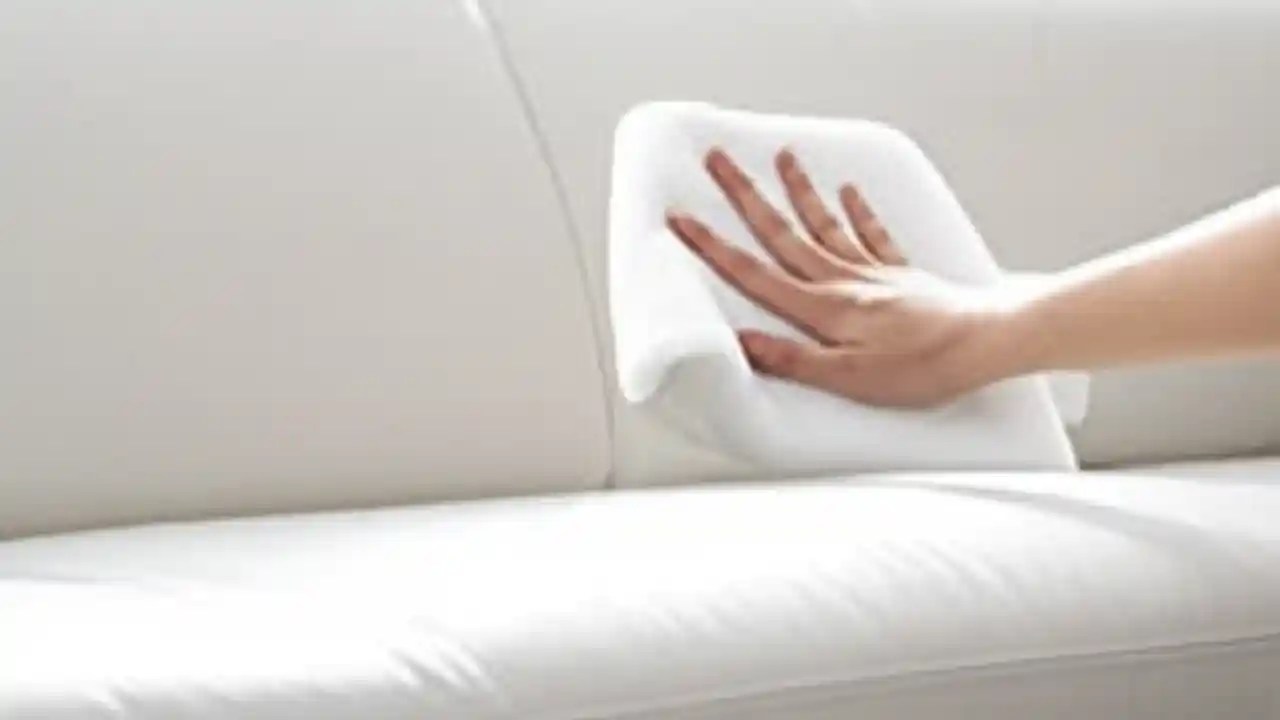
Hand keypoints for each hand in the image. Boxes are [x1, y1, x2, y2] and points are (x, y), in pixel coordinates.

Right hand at [665, 148, 1027, 407]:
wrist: (987, 341)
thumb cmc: (921, 367)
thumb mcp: (849, 378)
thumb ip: (793, 360)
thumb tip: (740, 343)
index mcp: (823, 308)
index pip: (755, 274)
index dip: (713, 247)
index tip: (680, 218)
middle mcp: (842, 281)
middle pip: (783, 232)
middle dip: (746, 196)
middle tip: (719, 158)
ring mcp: (874, 273)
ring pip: (825, 223)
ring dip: (799, 190)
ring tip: (782, 155)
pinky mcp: (903, 275)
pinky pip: (873, 234)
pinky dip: (858, 210)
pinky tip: (849, 189)